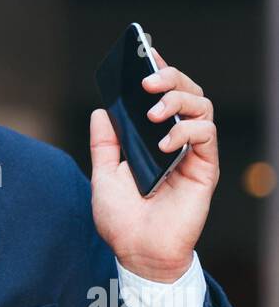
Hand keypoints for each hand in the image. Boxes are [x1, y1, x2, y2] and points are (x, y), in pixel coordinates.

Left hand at [89, 47, 218, 281]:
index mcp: (152, 138)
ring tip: (155, 111)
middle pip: (187, 91)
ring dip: (178, 99)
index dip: (159, 70)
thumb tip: (100, 111)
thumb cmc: (123, 220)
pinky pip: (206, 134)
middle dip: (169, 77)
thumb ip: (105, 144)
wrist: (138, 254)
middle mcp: (176, 140)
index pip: (162, 95)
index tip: (146, 52)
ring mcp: (192, 153)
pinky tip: (165, 142)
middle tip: (147, 81)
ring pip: (202, 105)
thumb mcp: (104, 175)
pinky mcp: (205, 169)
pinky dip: (186, 130)